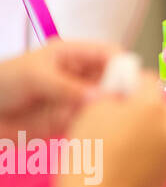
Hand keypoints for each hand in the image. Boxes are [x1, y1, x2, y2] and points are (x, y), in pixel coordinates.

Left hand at [0, 40, 117, 137]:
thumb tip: (102, 97)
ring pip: (104, 103)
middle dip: (122, 91)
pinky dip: (97, 127)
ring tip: (115, 122)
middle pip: (112, 80)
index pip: (109, 54)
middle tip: (128, 106)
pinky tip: (99, 132)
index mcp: (73, 55)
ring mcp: (75, 99)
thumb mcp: (35, 77)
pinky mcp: (68, 121)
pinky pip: (90, 123)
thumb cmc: (3, 82)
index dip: (123, 65)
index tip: (132, 82)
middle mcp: (79, 75)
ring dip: (111, 111)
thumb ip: (68, 87)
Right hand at [55, 83, 165, 186]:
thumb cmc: (89, 155)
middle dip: (146, 107)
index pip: (148, 80)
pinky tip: (133, 161)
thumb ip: (112, 94)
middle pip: (162, 105)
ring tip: (127, 143)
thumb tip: (121, 93)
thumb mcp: (91, 111)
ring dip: (153, 129)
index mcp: (154, 105)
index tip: (117, 94)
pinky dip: (155, 151)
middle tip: (120, 120)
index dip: (131, 84)